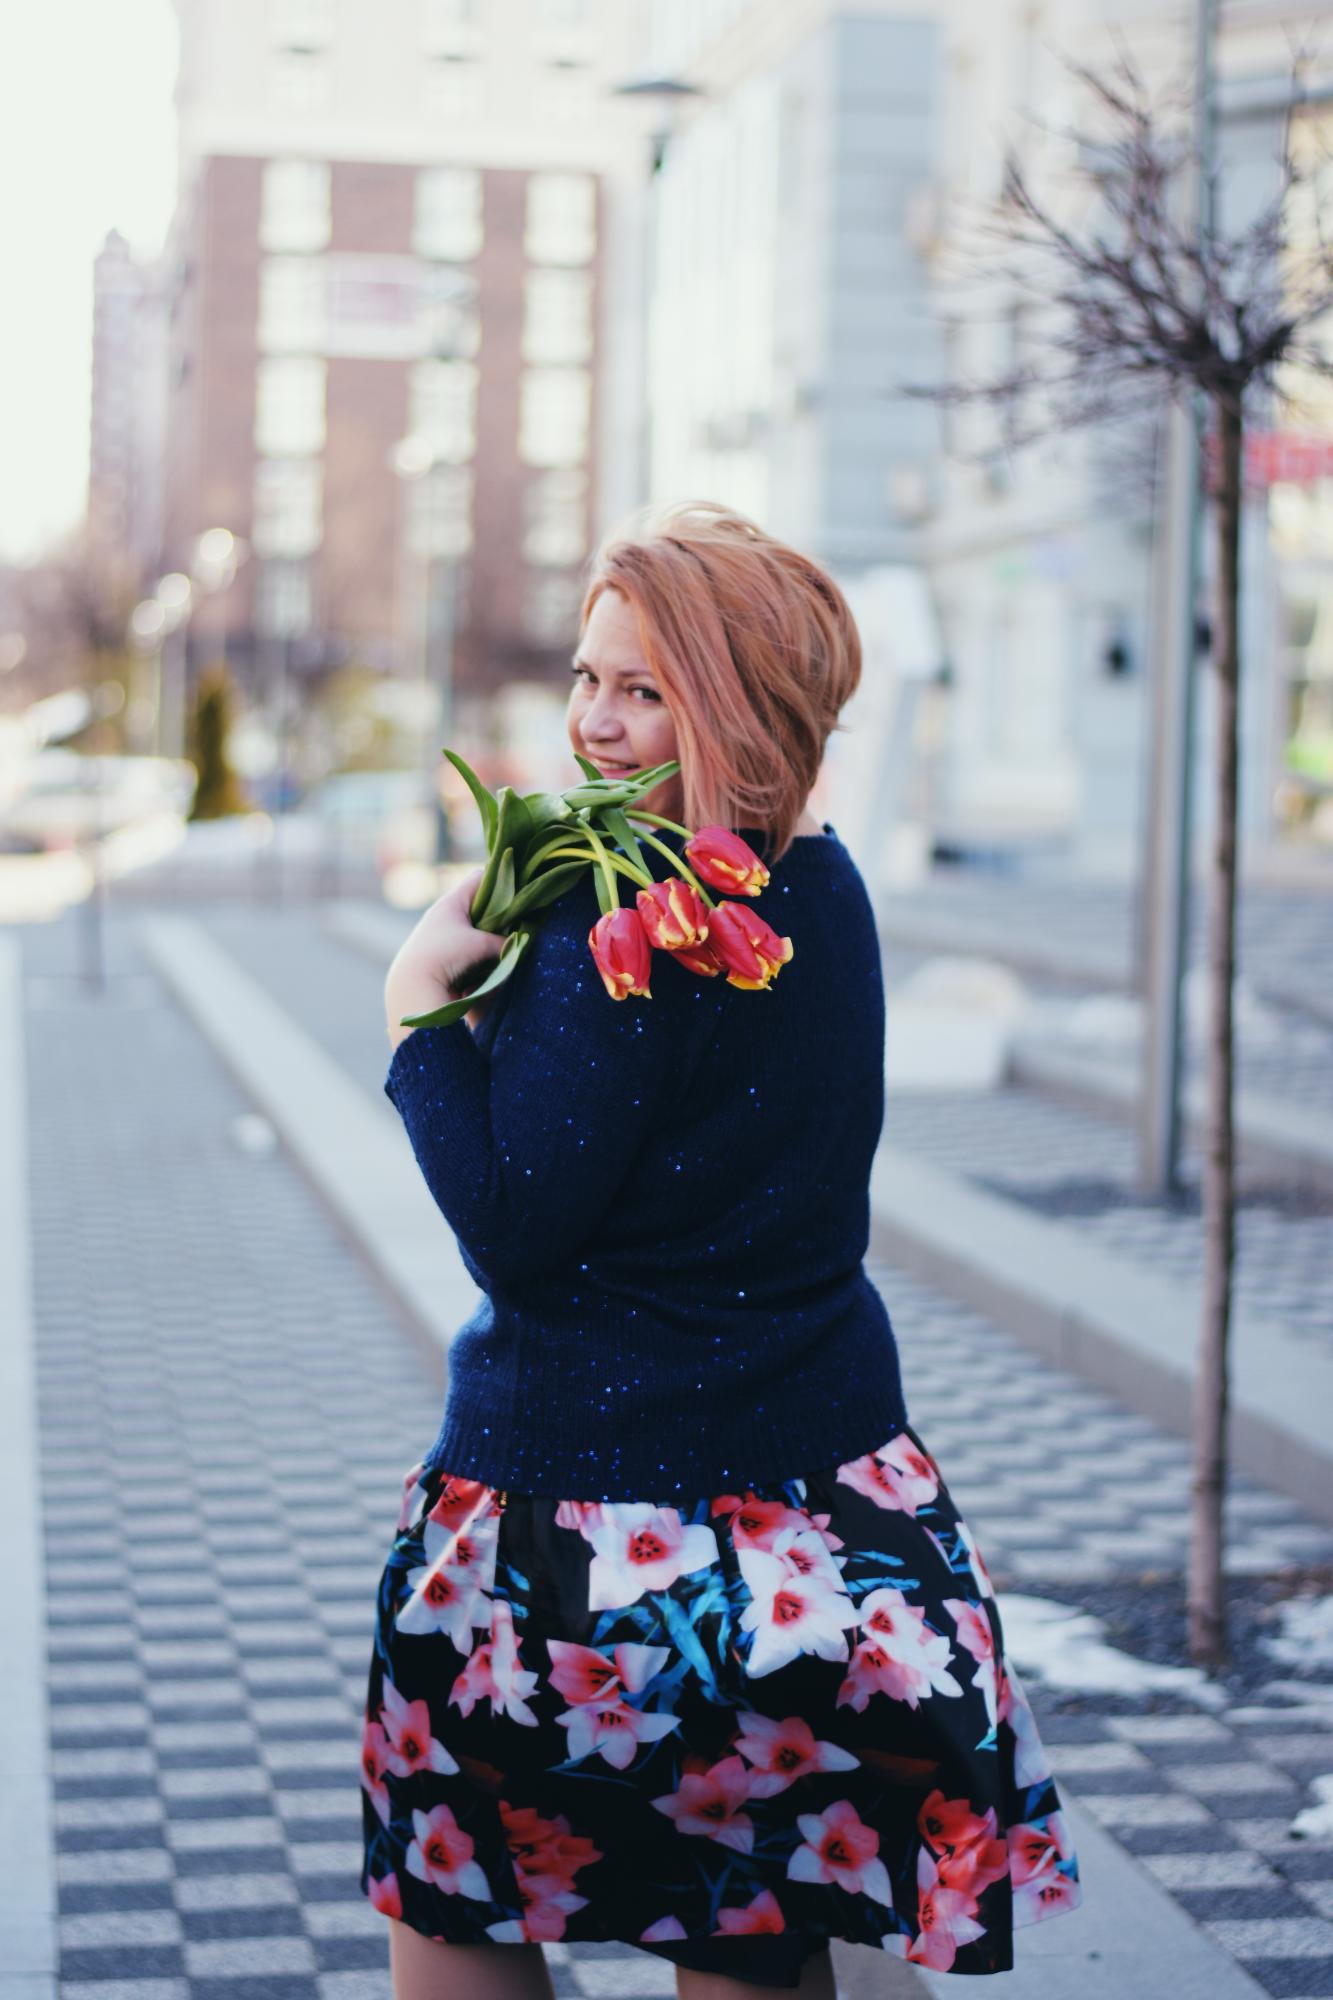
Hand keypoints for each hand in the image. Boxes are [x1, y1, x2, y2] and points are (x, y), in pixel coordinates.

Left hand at [385, 866, 507, 1046]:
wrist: (413, 985)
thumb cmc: (445, 955)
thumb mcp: (480, 944)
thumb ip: (504, 942)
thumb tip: (517, 946)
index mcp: (451, 902)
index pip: (479, 878)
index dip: (500, 879)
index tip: (519, 887)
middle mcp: (445, 915)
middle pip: (479, 905)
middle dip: (498, 913)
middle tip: (518, 921)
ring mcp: (443, 935)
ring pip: (475, 929)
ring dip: (489, 937)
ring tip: (505, 944)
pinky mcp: (442, 956)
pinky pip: (468, 948)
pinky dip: (479, 953)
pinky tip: (489, 962)